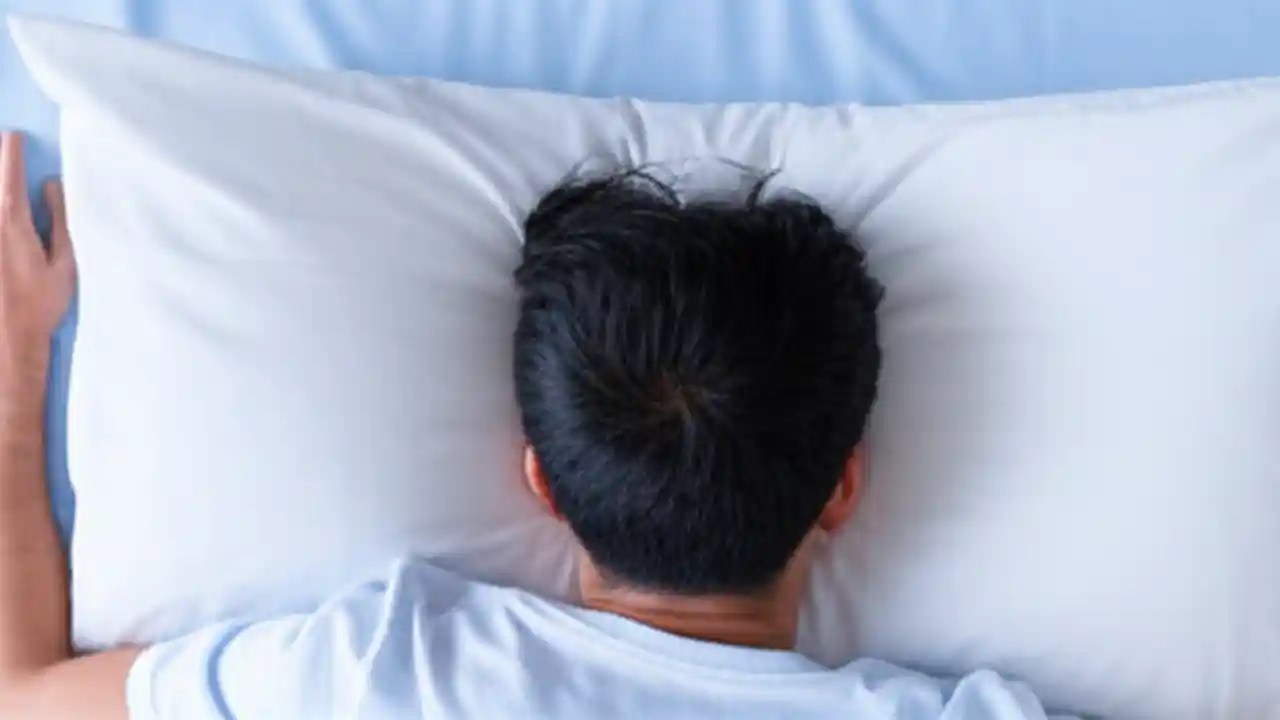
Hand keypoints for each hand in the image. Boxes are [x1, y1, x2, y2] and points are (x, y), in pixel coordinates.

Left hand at [0, 132, 74, 401]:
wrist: (7, 341)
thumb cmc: (41, 304)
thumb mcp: (63, 262)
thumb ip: (58, 220)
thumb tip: (53, 186)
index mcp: (11, 224)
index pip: (8, 178)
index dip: (11, 153)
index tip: (12, 136)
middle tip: (1, 146)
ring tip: (4, 190)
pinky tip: (6, 221)